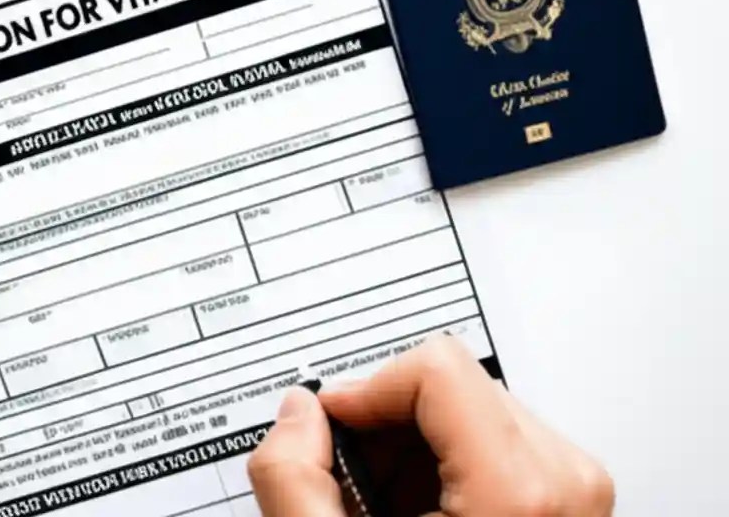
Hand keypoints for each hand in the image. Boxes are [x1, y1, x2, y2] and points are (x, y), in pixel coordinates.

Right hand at [248, 337, 614, 515]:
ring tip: (387, 515)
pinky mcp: (569, 505)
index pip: (436, 369)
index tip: (331, 428)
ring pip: (472, 412)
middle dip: (386, 429)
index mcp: (520, 494)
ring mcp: (575, 495)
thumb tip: (297, 418)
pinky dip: (444, 471)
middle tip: (351, 487)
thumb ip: (295, 482)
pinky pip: (496, 446)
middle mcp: (564, 485)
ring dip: (412, 453)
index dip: (365, 393)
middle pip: (453, 386)